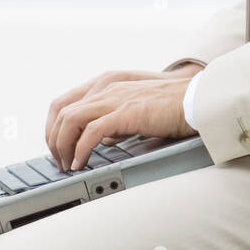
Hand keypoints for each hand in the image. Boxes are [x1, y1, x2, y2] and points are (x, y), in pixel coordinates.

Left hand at [45, 65, 201, 171]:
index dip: (53, 128)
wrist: (196, 100)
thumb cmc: (169, 107)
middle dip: (53, 140)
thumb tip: (101, 140)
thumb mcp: (134, 111)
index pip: (63, 103)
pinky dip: (81, 150)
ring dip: (63, 146)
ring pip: (70, 120)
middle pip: (60, 111)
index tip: (58, 148)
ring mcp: (115, 98)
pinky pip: (92, 132)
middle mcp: (106, 88)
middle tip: (59, 162)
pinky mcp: (126, 112)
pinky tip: (82, 163)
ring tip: (68, 165)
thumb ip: (114, 121)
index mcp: (105, 84)